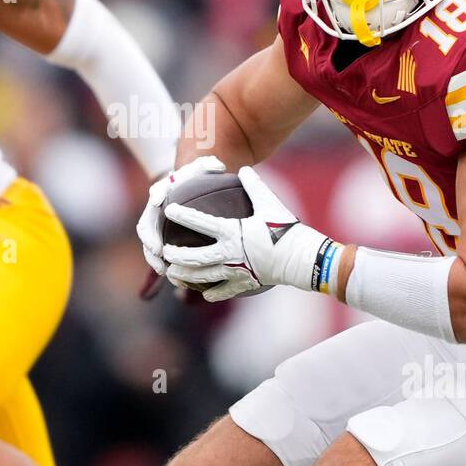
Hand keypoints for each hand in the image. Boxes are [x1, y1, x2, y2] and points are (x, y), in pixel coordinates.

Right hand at [136, 154, 227, 298]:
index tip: (157, 207)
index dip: (156, 201)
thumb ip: (208, 165)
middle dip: (150, 242)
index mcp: (162, 193)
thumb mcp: (204, 167)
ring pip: (151, 246)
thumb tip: (218, 164)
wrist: (192, 184)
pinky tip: (178, 284)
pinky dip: (165, 270)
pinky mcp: (164, 241)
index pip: (155, 195)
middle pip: (147, 228)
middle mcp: (155, 212)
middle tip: (157, 253)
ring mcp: (158, 227)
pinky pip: (162, 258)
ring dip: (154, 260)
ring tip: (164, 272)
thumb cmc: (199, 175)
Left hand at [161, 165, 333, 301]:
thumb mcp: (269, 203)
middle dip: (178, 255)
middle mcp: (229, 253)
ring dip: (187, 276)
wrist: (301, 258)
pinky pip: (225, 290)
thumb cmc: (284, 228)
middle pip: (196, 257)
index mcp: (232, 232)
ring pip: (204, 276)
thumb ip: (253, 185)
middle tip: (165, 252)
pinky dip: (213, 293)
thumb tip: (244, 169)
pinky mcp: (245, 282)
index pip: (201, 223)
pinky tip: (204, 295)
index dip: (184, 215)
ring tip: (173, 275)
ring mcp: (236, 270)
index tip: (169, 211)